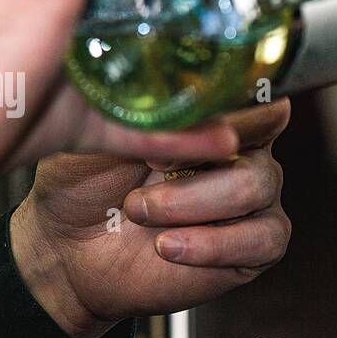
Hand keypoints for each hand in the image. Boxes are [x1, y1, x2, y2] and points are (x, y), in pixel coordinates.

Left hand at [9, 103, 290, 337]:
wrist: (70, 247)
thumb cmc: (86, 181)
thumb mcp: (105, 134)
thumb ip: (153, 117)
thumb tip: (194, 117)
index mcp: (215, 112)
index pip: (255, 90)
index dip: (221, 107)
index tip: (170, 129)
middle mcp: (245, 149)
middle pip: (260, 134)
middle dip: (199, 159)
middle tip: (148, 169)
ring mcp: (256, 197)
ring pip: (256, 186)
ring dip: (192, 203)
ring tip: (141, 213)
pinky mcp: (258, 244)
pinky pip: (266, 240)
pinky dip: (212, 244)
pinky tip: (168, 245)